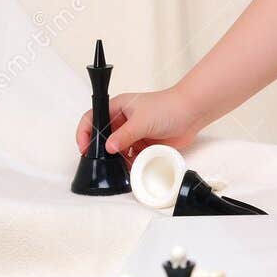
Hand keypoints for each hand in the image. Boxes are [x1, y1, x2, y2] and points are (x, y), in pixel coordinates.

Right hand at [74, 86, 200, 163]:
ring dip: (116, 160)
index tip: (84, 148)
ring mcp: (133, 134)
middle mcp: (123, 121)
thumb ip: (124, 135)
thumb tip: (108, 147)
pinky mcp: (144, 145)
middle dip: (101, 150)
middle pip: (103, 138)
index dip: (84, 132)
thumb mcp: (141, 121)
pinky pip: (131, 158)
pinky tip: (130, 169)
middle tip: (99, 162)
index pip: (92, 118)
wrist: (192, 113)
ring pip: (117, 150)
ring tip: (116, 167)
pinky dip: (129, 164)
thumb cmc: (168, 107)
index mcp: (118, 108)